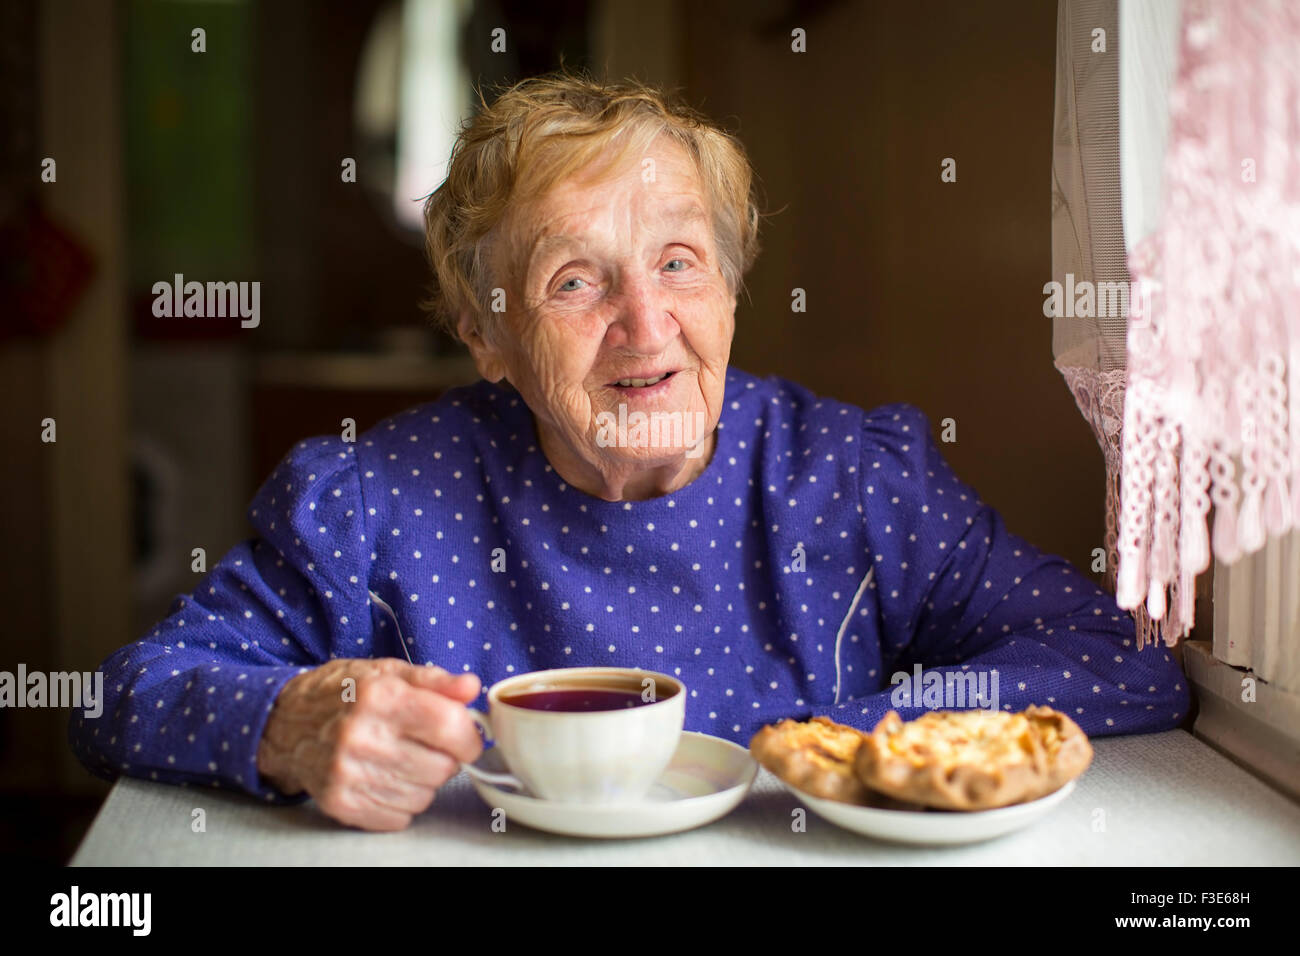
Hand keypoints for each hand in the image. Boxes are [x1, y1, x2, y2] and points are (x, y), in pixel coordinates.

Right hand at [256, 658, 482, 830]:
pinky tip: (384, 778)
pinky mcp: (340, 803)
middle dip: (445, 757)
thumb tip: (471, 688)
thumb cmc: (342, 693)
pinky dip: (401, 801)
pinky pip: (400, 817)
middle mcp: (361, 737)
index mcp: (380, 697)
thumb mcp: (387, 672)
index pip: (449, 726)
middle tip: (425, 744)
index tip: (465, 735)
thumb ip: (434, 680)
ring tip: (400, 759)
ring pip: (425, 795)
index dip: (469, 735)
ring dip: (423, 781)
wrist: (283, 722)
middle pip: (443, 767)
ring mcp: (348, 774)